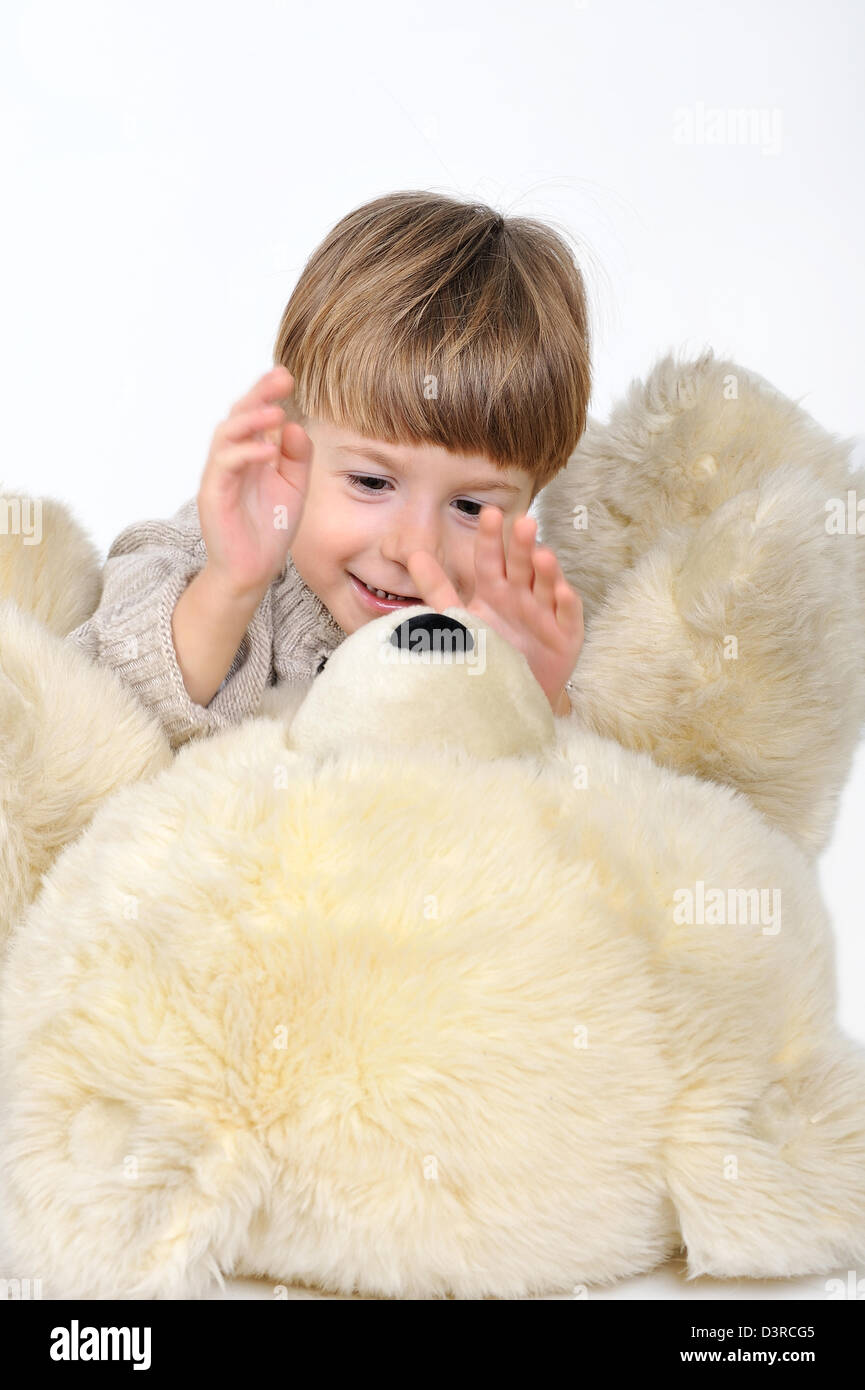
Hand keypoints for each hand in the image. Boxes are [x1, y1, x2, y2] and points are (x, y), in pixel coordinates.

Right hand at [198, 365, 311, 599]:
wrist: (253, 570)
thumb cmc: (270, 529)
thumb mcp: (294, 488)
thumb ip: (297, 457)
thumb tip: (294, 426)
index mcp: (251, 454)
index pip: (255, 415)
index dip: (266, 393)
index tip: (286, 375)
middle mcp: (232, 459)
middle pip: (238, 416)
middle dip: (258, 395)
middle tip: (280, 378)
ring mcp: (220, 476)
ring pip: (225, 435)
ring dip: (250, 421)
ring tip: (275, 412)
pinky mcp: (213, 495)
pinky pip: (225, 466)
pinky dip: (246, 455)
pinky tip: (269, 452)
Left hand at [405, 506, 583, 712]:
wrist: (510, 691)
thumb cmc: (486, 649)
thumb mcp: (459, 618)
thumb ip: (438, 588)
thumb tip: (414, 556)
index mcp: (493, 589)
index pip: (489, 559)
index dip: (490, 538)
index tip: (489, 513)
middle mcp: (520, 594)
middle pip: (520, 566)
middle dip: (522, 545)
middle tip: (524, 523)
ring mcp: (545, 612)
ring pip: (545, 585)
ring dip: (546, 570)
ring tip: (542, 555)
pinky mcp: (565, 634)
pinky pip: (566, 616)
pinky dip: (565, 604)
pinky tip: (562, 592)